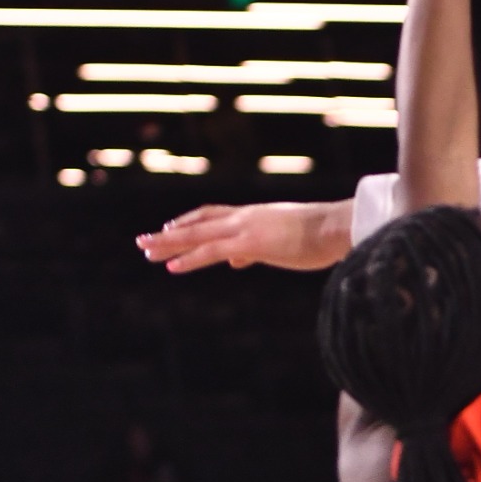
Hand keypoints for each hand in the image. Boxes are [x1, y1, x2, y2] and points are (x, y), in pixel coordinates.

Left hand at [137, 201, 353, 274]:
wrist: (337, 227)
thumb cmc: (322, 235)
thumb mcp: (286, 240)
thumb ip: (258, 249)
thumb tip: (238, 261)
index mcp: (254, 215)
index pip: (213, 214)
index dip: (189, 222)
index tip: (170, 227)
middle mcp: (244, 217)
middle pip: (198, 223)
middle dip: (169, 233)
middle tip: (144, 241)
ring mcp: (245, 229)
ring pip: (197, 235)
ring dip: (169, 244)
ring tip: (146, 251)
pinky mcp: (250, 243)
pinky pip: (212, 251)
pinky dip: (189, 258)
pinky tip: (172, 267)